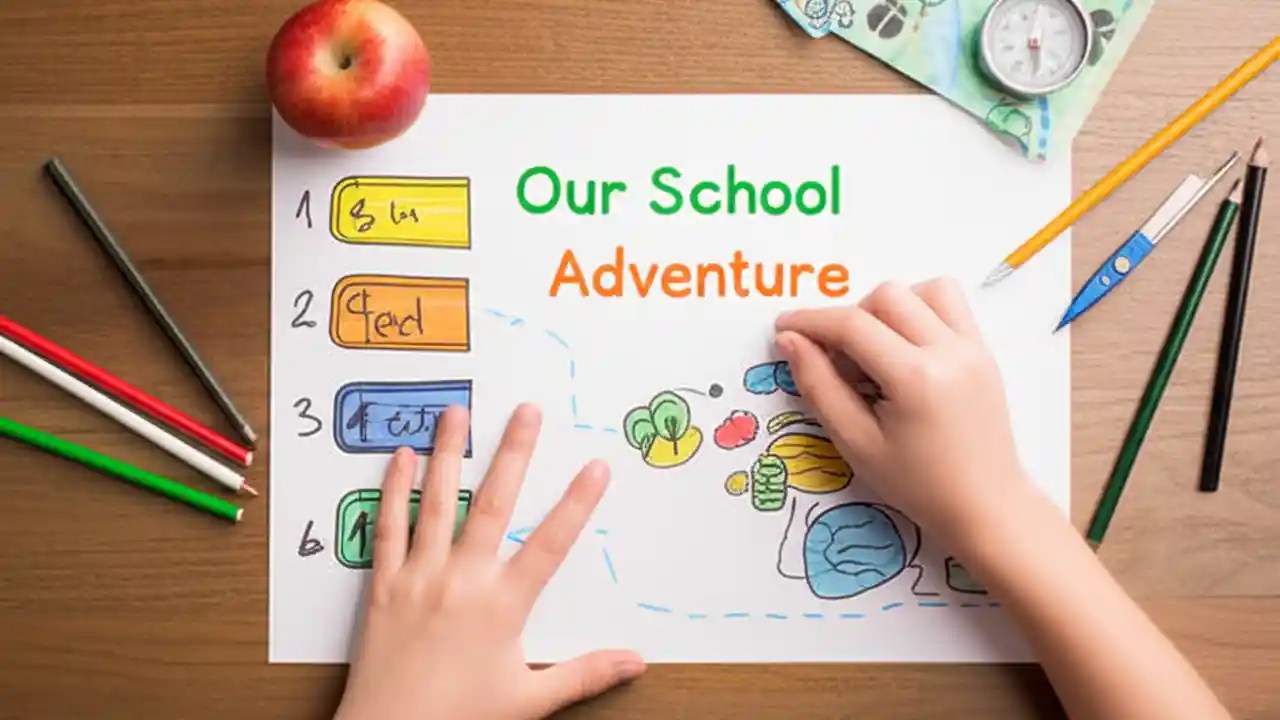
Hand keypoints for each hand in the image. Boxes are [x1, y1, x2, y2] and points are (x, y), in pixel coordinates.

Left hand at [335, 404, 645, 719]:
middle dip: (514, 453)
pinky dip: (393, 490)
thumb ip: (583, 674)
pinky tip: (400, 458)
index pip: (550, 544)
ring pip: (437, 503)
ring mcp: (420, 577)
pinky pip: (388, 527)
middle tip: (527, 411)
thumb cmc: (457, 718)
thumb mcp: (529, 700)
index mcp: (502, 605)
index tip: (596, 466)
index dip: (577, 503)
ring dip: (448, 454)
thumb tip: (634, 662)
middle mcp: (462, 580)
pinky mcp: (384, 584)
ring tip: (456, 412)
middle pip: (493, 503)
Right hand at [774, 279, 1033, 549]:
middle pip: (886, 296)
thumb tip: (789, 340)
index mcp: (916, 379)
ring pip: (921, 290)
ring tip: (877, 351)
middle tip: (840, 362)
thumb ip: (819, 386)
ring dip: (888, 308)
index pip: (853, 326)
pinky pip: (949, 303)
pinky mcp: (984, 350)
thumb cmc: (917, 485)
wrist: (986, 506)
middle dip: (850, 319)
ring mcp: (973, 347)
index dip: (810, 321)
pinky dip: (919, 310)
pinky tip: (905, 348)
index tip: (783, 328)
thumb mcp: (856, 443)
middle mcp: (949, 351)